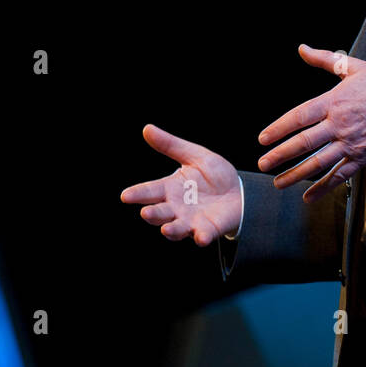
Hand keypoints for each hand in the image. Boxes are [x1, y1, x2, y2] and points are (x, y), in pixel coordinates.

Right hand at [120, 124, 241, 245]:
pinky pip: (202, 235)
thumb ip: (171, 145)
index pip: (150, 191)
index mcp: (170, 189)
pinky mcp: (208, 229)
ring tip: (166, 229)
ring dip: (171, 230)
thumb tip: (147, 128)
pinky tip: (201, 237)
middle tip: (146, 212)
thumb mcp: (194, 155)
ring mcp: (191, 221)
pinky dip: (201, 237)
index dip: (138, 194)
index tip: (125, 196)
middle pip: (160, 213)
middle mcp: (176, 208)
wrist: (240, 191)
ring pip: (176, 229)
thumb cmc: (214, 175)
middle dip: (153, 214)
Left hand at [256, 44, 365, 200]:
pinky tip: (309, 197)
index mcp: (334, 102)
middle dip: (280, 155)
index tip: (263, 139)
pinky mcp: (363, 157)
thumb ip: (325, 59)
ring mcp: (351, 143)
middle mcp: (340, 125)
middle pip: (304, 143)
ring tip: (279, 183)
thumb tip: (302, 49)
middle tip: (262, 164)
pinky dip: (324, 188)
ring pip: (319, 163)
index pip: (299, 116)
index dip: (279, 128)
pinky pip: (340, 176)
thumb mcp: (353, 67)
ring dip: (296, 175)